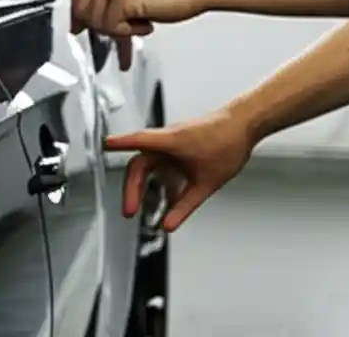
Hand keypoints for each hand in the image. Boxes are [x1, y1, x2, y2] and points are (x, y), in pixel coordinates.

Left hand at [69, 0, 213, 37]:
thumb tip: (90, 17)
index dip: (78, 9)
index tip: (79, 26)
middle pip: (81, 7)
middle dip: (100, 26)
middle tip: (122, 31)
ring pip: (95, 21)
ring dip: (118, 30)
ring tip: (141, 23)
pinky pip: (112, 28)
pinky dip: (130, 33)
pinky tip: (147, 23)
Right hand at [104, 108, 254, 231]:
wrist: (245, 124)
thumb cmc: (228, 143)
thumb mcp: (206, 183)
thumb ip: (185, 206)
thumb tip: (168, 224)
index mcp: (171, 142)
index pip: (138, 142)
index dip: (119, 144)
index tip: (104, 146)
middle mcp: (167, 140)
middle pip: (140, 164)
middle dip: (131, 188)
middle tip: (129, 210)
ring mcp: (173, 142)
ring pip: (149, 164)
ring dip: (143, 184)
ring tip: (141, 207)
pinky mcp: (179, 145)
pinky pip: (161, 163)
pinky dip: (157, 179)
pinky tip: (165, 196)